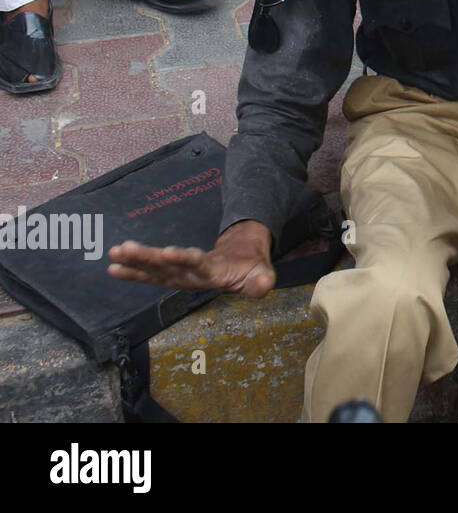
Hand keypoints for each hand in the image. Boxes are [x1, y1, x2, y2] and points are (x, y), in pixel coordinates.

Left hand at [108, 219, 275, 297]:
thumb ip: (261, 282)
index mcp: (213, 274)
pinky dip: (131, 270)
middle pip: (166, 268)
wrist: (243, 268)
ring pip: (154, 270)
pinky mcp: (173, 274)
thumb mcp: (263, 275)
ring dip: (133, 262)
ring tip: (114, 252)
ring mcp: (179, 277)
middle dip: (145, 259)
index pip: (196, 266)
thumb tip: (264, 286)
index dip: (182, 259)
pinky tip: (113, 265)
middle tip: (124, 250)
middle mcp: (190, 277)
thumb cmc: (252, 269)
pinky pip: (149, 273)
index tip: (167, 253)